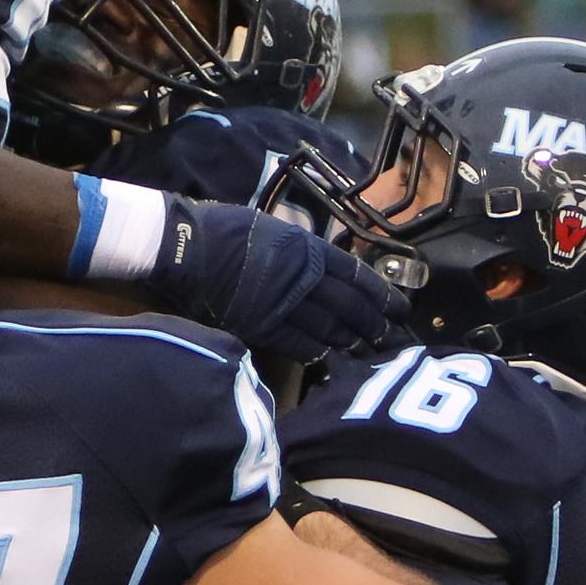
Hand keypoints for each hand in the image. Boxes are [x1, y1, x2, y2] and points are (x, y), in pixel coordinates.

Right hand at [156, 198, 407, 362]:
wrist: (185, 247)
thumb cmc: (225, 230)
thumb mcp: (274, 230)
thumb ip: (302, 250)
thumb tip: (323, 268)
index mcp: (307, 250)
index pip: (356, 275)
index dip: (381, 294)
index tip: (400, 307)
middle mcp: (302, 278)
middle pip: (349, 307)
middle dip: (373, 323)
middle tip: (391, 336)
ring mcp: (282, 305)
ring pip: (329, 328)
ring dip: (350, 340)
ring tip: (366, 349)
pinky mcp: (261, 326)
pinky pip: (298, 344)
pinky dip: (316, 351)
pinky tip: (327, 354)